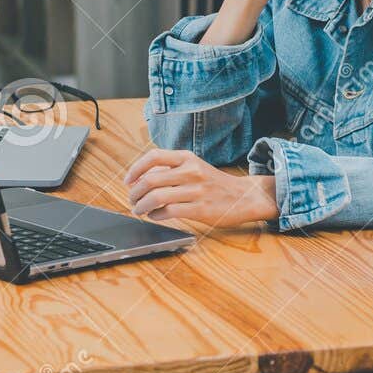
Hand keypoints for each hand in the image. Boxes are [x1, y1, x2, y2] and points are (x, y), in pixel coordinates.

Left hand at [122, 148, 277, 227]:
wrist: (244, 196)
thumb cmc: (214, 183)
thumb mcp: (195, 167)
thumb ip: (171, 170)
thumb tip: (140, 178)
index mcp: (187, 158)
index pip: (154, 157)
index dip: (136, 169)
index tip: (128, 181)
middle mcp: (191, 171)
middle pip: (151, 180)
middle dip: (135, 193)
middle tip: (132, 200)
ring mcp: (196, 191)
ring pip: (157, 197)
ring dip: (142, 206)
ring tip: (139, 210)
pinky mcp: (200, 209)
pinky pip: (169, 212)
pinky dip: (155, 215)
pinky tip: (154, 216)